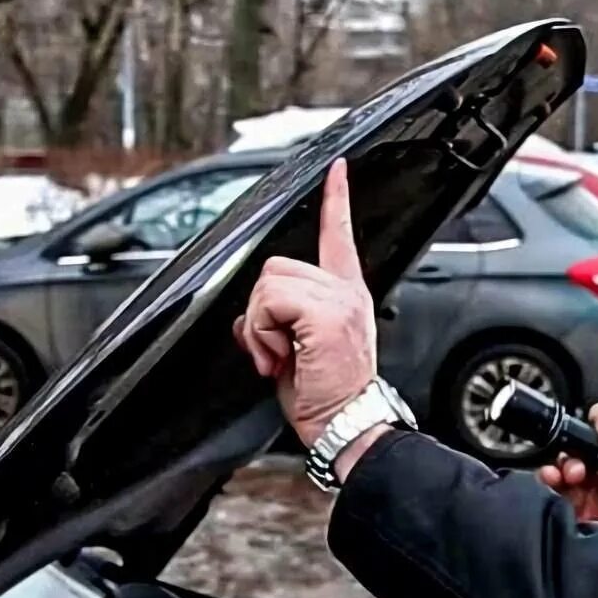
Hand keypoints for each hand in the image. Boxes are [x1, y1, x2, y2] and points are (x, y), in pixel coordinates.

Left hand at [233, 158, 378, 446]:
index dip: (337, 200)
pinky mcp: (325, 315)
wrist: (349, 426)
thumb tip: (248, 320)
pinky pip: (269, 303)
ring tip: (278, 357)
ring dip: (259, 326)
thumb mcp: (300, 351)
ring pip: (268, 284)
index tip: (337, 170)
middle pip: (276, 265)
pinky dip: (262, 333)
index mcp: (346, 295)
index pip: (340, 237)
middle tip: (273, 350)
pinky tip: (279, 359)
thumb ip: (281, 322)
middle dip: (260, 311)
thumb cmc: (327, 398)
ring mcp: (337, 301)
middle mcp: (346, 292)